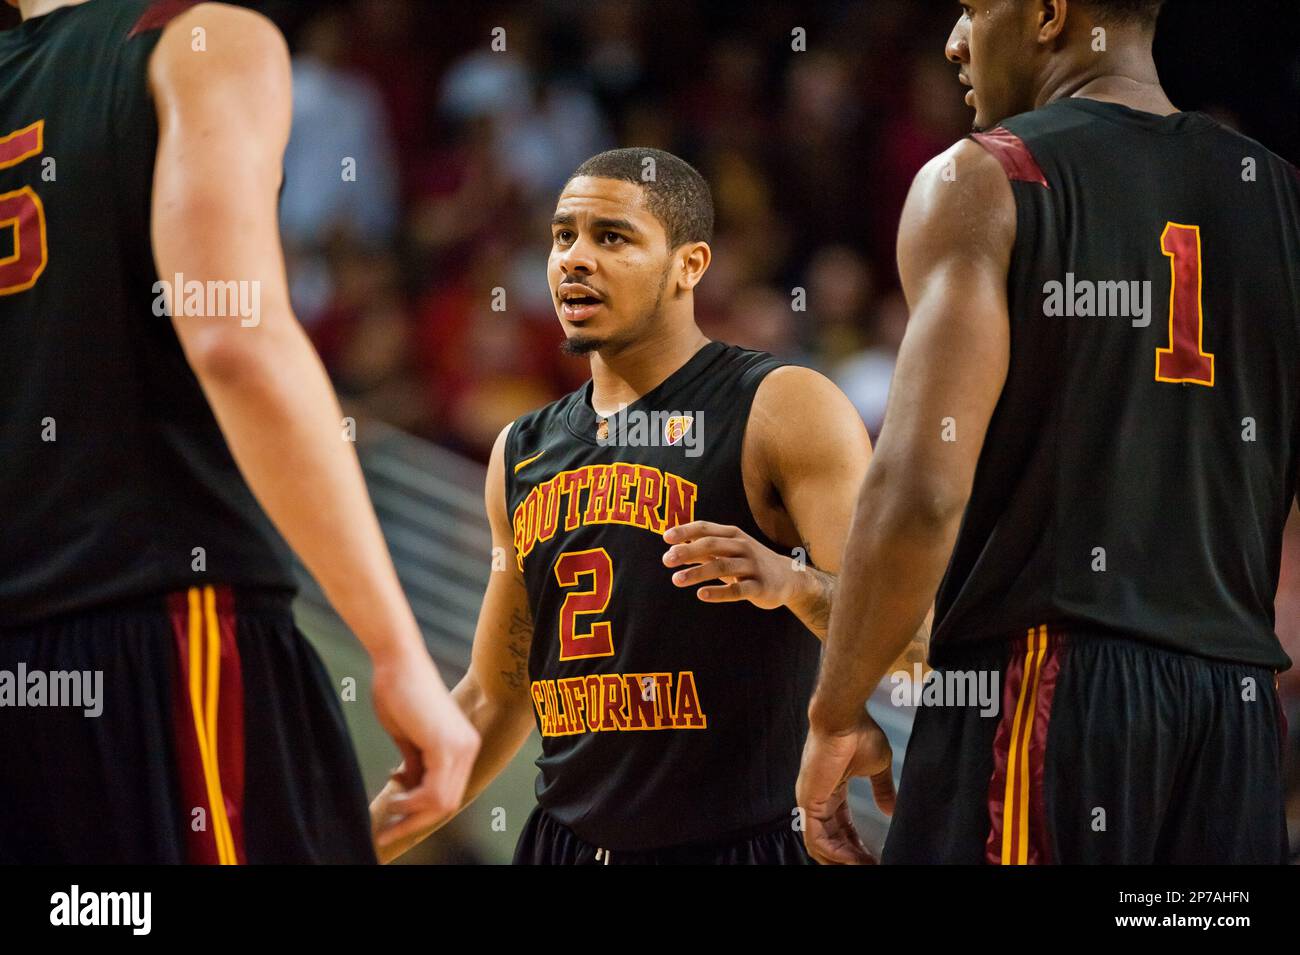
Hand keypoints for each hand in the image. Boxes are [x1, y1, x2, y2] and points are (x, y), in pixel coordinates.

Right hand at [369, 646, 479, 858]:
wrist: (397, 661)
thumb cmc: (399, 692)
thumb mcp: (408, 738)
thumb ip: (415, 764)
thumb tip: (411, 788)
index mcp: (463, 744)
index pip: (448, 792)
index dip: (422, 812)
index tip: (395, 819)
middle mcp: (469, 747)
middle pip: (448, 803)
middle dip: (416, 821)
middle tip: (388, 830)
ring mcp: (461, 747)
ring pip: (442, 803)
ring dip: (412, 814)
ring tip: (389, 809)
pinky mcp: (446, 746)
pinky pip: (434, 791)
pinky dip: (412, 802)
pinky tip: (393, 796)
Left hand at [662, 521, 800, 608]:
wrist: (790, 578)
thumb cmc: (751, 563)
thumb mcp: (730, 551)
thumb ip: (705, 549)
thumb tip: (675, 547)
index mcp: (733, 535)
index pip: (706, 528)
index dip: (686, 531)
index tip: (665, 538)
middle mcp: (743, 547)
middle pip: (712, 545)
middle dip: (687, 551)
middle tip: (666, 560)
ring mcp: (752, 566)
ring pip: (722, 566)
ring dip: (697, 573)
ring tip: (676, 580)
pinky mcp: (759, 587)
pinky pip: (737, 590)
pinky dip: (718, 592)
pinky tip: (701, 595)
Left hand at [796, 711, 895, 863]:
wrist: (845, 717)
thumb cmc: (859, 733)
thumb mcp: (877, 766)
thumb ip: (882, 789)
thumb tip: (890, 810)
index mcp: (831, 789)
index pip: (840, 827)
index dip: (856, 845)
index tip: (874, 857)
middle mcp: (816, 798)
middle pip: (831, 839)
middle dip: (851, 858)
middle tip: (872, 866)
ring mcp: (810, 801)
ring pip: (820, 844)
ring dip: (843, 860)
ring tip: (866, 868)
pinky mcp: (808, 801)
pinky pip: (816, 838)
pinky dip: (835, 854)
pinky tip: (854, 862)